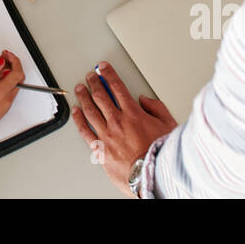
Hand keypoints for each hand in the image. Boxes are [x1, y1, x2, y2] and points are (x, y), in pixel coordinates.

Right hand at [0, 49, 22, 142]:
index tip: (6, 55)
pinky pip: (8, 93)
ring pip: (13, 86)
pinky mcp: (2, 110)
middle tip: (1, 60)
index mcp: (2, 93)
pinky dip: (4, 84)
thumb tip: (0, 62)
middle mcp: (7, 100)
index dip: (14, 60)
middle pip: (18, 79)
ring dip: (8, 76)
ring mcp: (5, 106)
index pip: (17, 72)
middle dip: (12, 66)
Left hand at [72, 62, 176, 196]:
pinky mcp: (100, 149)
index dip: (108, 74)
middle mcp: (117, 121)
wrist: (151, 175)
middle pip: (100, 95)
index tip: (102, 68)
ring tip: (80, 89)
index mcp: (133, 113)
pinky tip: (76, 112)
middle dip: (94, 82)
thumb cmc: (161, 155)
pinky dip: (78, 119)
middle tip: (90, 76)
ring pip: (90, 110)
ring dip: (83, 97)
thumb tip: (146, 100)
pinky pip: (85, 131)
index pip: (117, 86)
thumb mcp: (169, 125)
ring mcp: (107, 135)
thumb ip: (157, 109)